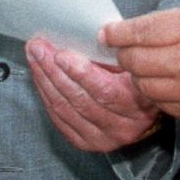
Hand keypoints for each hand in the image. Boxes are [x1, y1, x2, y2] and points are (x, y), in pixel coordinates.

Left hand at [25, 37, 160, 151]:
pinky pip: (60, 119)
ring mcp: (103, 138)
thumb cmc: (137, 79)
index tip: (60, 54)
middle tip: (38, 48)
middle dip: (53, 71)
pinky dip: (46, 96)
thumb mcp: (135, 64)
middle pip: (79, 99)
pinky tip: (40, 78)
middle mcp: (121, 126)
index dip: (80, 72)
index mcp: (137, 104)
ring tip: (35, 57)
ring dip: (45, 81)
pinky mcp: (87, 143)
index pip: (104, 90)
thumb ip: (114, 54)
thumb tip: (81, 36)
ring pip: (65, 109)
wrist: (144, 112)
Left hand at [100, 3, 179, 127]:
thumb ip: (167, 21)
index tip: (106, 33)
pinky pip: (162, 104)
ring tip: (142, 66)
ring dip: (138, 75)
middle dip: (124, 54)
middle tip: (122, 49)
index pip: (140, 32)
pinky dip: (156, 93)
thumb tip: (130, 31)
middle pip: (137, 61)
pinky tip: (162, 82)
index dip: (117, 33)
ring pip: (144, 86)